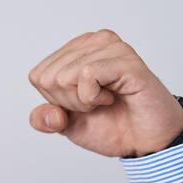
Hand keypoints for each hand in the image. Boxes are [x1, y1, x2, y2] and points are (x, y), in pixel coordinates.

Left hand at [27, 30, 182, 157]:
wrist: (144, 141)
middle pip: (48, 77)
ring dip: (82, 101)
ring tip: (107, 100)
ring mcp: (111, 47)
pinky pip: (86, 76)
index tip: (82, 103)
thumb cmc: (112, 126)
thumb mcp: (66, 125)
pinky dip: (93, 97)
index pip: (38, 76)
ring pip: (65, 76)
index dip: (54, 100)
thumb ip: (44, 119)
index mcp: (76, 51)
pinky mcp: (125, 59)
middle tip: (96, 103)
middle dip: (68, 102)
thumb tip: (48, 114)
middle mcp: (94, 41)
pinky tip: (113, 97)